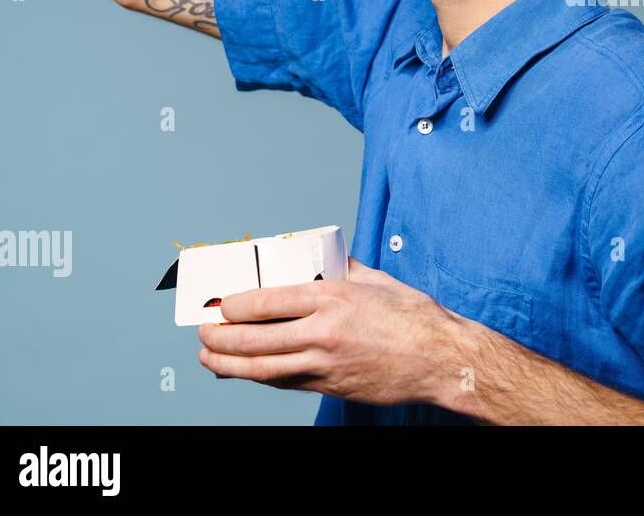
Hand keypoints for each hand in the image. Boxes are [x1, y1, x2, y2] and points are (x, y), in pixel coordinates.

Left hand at [197, 258, 464, 405]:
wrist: (440, 359)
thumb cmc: (414, 317)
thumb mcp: (377, 281)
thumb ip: (345, 269)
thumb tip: (325, 258)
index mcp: (333, 297)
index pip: (267, 301)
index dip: (234, 305)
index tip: (221, 303)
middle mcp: (324, 331)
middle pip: (254, 337)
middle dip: (220, 335)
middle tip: (204, 330)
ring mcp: (325, 363)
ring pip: (261, 366)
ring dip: (227, 362)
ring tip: (208, 356)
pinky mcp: (331, 385)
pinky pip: (284, 382)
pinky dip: (258, 376)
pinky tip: (244, 371)